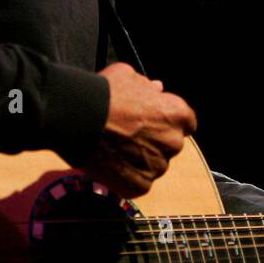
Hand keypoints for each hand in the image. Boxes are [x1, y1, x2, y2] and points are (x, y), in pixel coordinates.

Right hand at [82, 63, 197, 198]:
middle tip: (129, 135)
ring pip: (154, 165)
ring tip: (116, 149)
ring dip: (141, 159)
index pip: (185, 122)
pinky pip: (139, 182)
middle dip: (154, 141)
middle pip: (170, 145)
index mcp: (177, 114)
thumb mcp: (128, 77)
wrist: (78, 120)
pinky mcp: (140, 185)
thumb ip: (147, 86)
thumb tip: (156, 89)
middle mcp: (173, 142)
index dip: (168, 121)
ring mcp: (157, 166)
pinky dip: (127, 176)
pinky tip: (111, 164)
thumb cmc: (104, 94)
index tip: (153, 121)